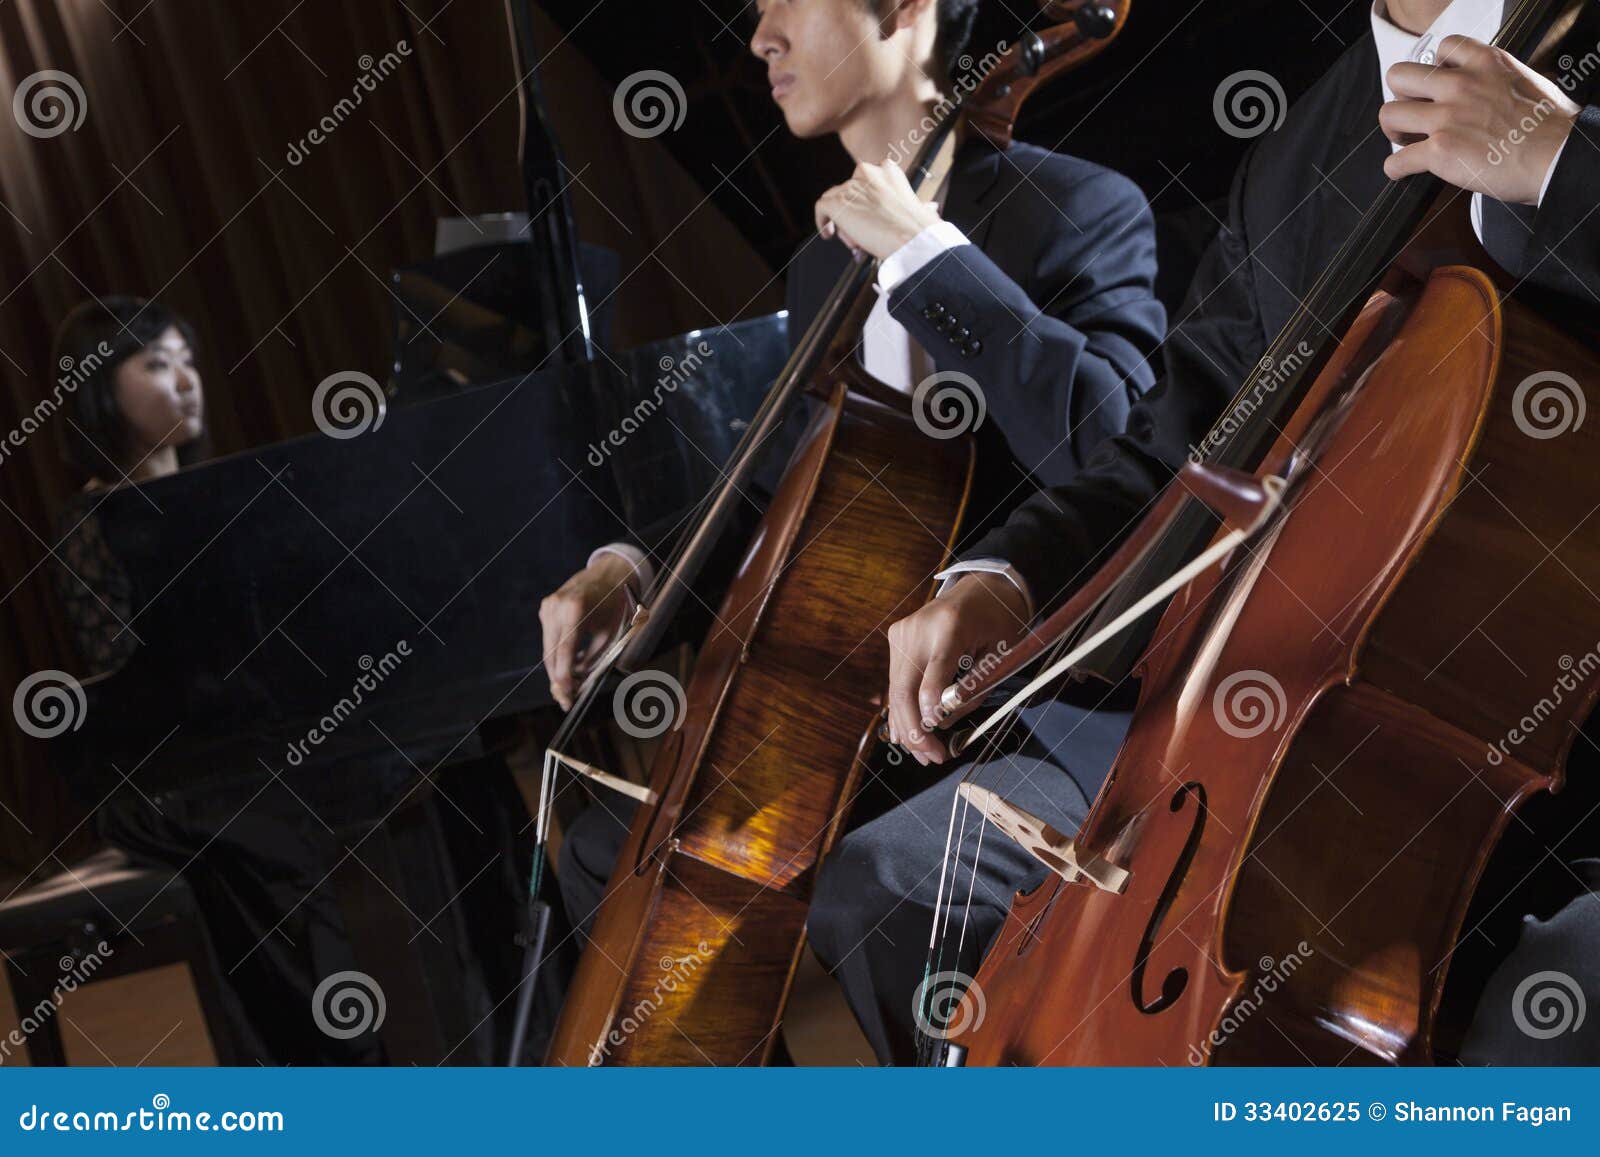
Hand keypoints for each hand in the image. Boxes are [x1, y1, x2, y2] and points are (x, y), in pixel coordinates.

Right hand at [540, 553, 636, 710]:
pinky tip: (567, 666)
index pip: (564, 652)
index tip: (567, 697)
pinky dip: (556, 653)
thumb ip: (592, 658)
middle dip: (558, 679)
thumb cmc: (613, 604)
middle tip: (566, 700)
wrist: (606, 574)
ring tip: (568, 687)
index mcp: (575, 610)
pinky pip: (549, 637)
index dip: (564, 678)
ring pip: (547, 648)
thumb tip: (578, 681)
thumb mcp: (609, 633)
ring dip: (556, 669)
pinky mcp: (545, 608)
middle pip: (550, 654)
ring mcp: (547, 606)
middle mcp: (556, 607)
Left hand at [814, 161, 941, 259]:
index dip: (865, 201)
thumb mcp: (922, 208)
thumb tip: (930, 209)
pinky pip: (822, 208)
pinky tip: (828, 233)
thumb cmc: (920, 228)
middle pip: (849, 192)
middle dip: (854, 213)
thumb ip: (919, 205)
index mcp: (888, 170)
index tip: (868, 216)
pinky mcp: (837, 203)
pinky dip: (822, 221)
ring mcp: (851, 187)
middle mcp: (867, 173)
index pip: (866, 181)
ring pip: (836, 202)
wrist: (912, 237)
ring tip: (854, 240)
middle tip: (861, 233)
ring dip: (842, 222)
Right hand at [885, 572, 1030, 764]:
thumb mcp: (1001, 652)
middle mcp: (918, 628)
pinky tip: (909, 734)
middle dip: (916, 730)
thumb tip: (946, 720)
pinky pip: (896, 681)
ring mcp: (902, 632)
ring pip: (896, 690)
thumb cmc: (998, 619)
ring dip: (907, 726)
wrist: (982, 585)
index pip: (933, 675)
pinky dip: (902, 709)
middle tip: (931, 758)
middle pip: (905, 689)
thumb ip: (975, 687)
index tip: (936, 736)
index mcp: (951, 627)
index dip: (931, 709)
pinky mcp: (896, 637)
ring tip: (923, 754)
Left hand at [1381, 35, 1578, 204]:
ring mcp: (1447, 116)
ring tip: (1406, 141)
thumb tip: (1482, 96)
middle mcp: (1461, 84)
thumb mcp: (1523, 81)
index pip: (1442, 48)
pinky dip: (1395, 169)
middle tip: (1412, 114)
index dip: (1433, 69)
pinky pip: (1396, 160)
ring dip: (1393, 131)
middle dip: (1401, 96)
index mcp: (1485, 63)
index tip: (1436, 87)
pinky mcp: (1439, 149)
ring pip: (1389, 114)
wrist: (1558, 156)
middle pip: (1400, 75)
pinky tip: (1403, 172)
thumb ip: (1493, 82)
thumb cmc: (1549, 127)